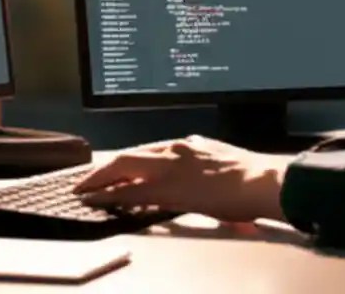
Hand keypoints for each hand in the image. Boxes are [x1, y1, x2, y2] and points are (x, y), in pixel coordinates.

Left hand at [71, 135, 290, 222]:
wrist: (260, 181)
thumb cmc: (251, 178)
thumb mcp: (223, 163)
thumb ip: (206, 165)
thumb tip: (202, 176)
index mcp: (190, 145)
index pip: (151, 151)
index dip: (131, 161)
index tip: (118, 169)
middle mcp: (176, 149)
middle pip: (131, 154)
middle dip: (107, 167)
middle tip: (89, 179)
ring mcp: (169, 165)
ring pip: (124, 166)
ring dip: (100, 178)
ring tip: (84, 189)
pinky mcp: (166, 186)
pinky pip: (128, 189)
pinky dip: (107, 194)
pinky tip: (94, 200)